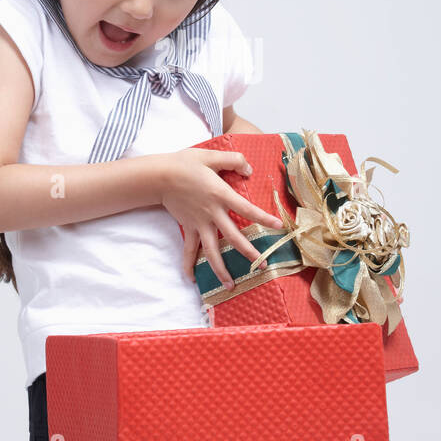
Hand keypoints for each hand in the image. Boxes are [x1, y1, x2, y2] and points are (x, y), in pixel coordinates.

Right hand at [159, 149, 286, 288]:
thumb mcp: (212, 155)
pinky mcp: (188, 228)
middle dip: (249, 252)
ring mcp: (199, 223)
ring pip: (212, 251)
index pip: (247, 209)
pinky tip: (191, 278)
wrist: (161, 176)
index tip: (278, 227)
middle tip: (262, 265)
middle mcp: (212, 213)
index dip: (264, 218)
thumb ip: (234, 160)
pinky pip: (189, 249)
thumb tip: (250, 170)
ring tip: (231, 285)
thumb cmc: (186, 163)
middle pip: (233, 237)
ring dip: (221, 269)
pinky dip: (189, 264)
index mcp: (221, 195)